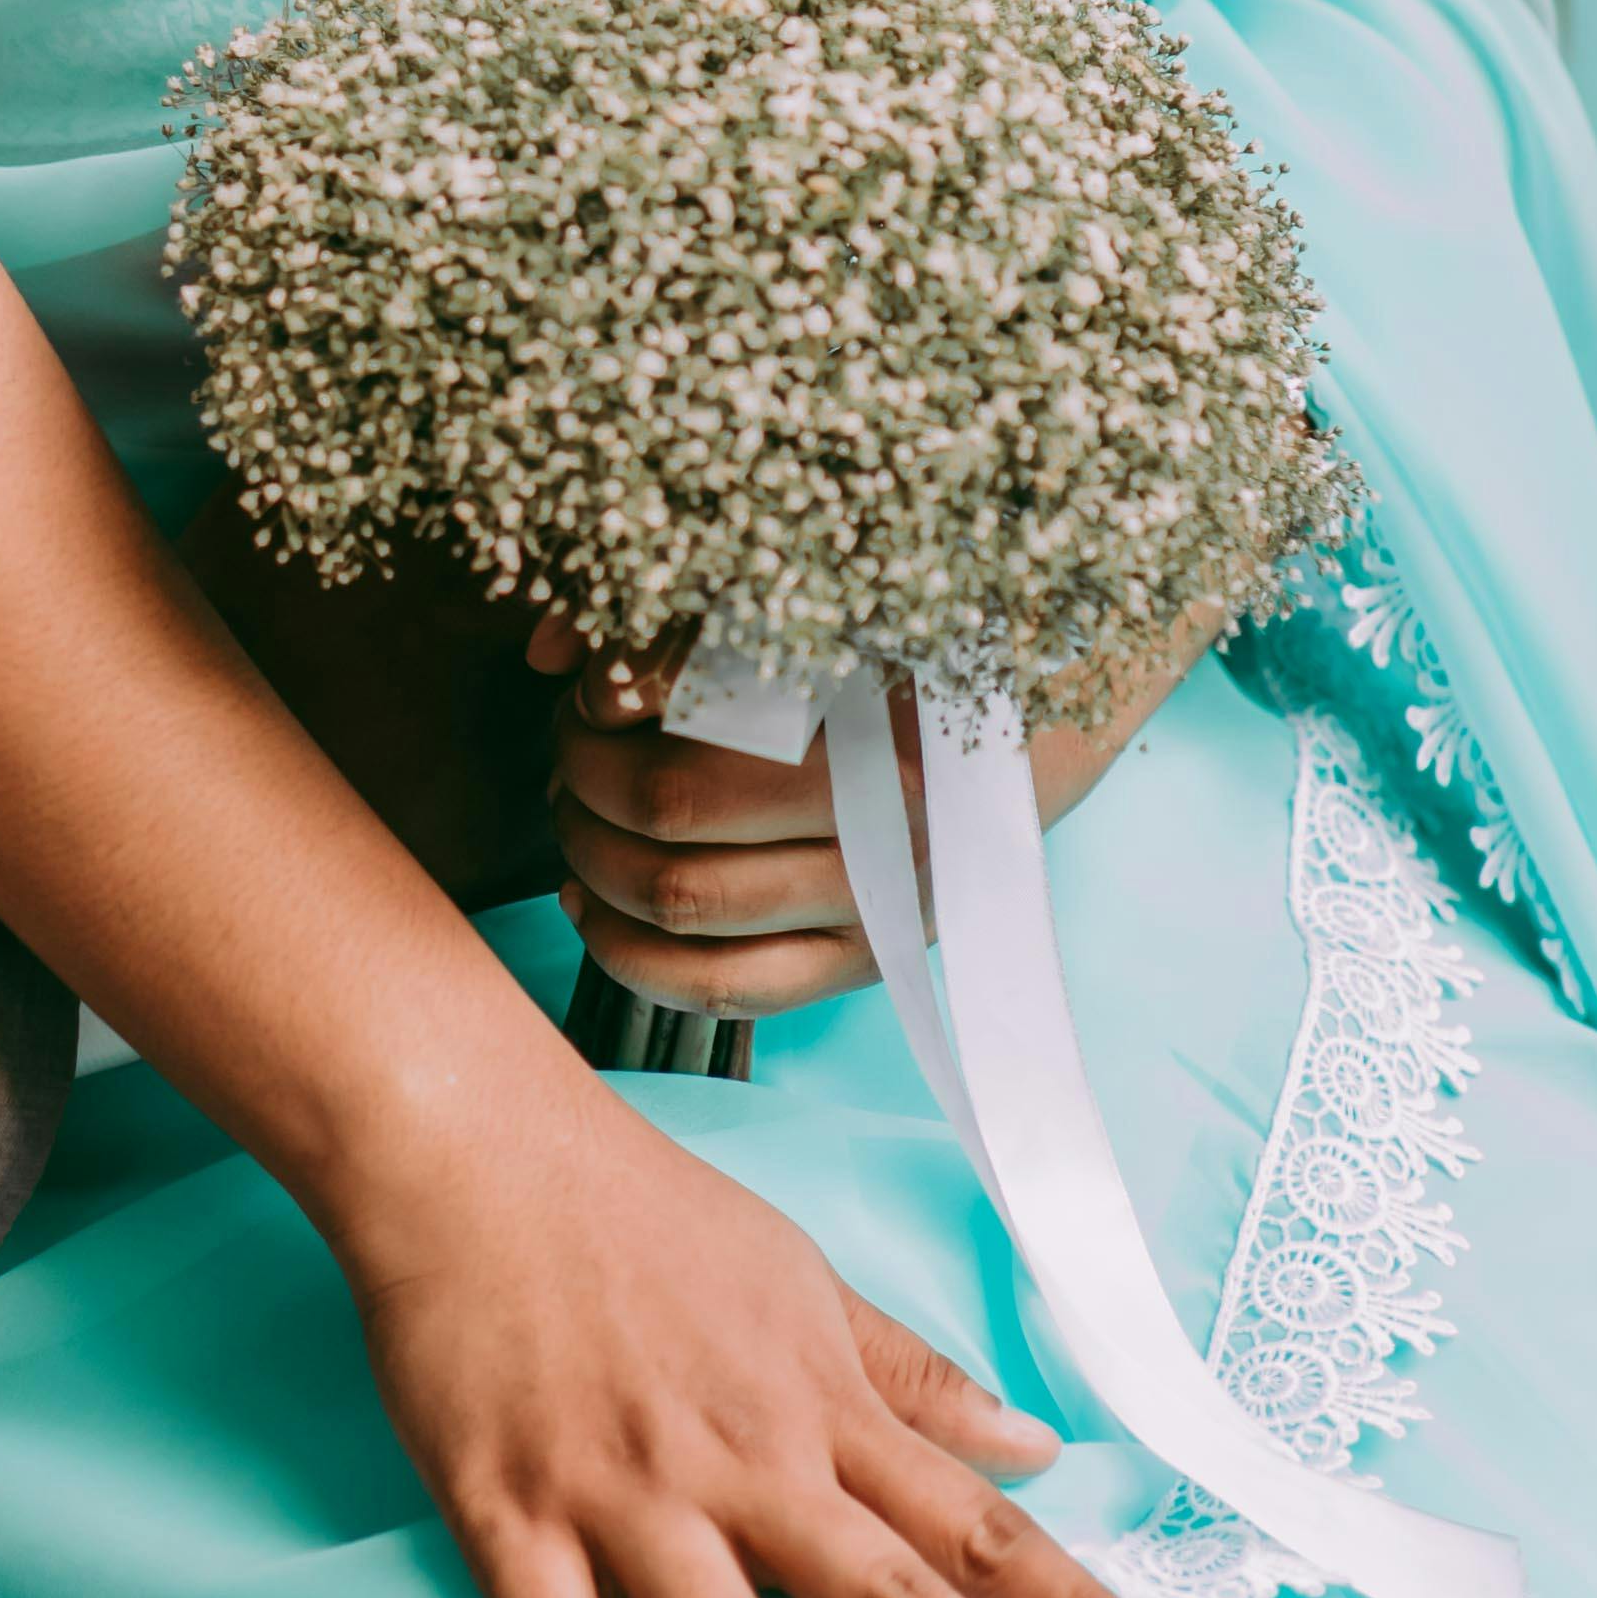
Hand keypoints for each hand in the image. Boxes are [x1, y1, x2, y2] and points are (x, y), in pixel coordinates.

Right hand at [329, 1043, 1170, 1597]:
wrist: (474, 1153)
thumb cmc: (641, 1209)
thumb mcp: (800, 1273)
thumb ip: (910, 1374)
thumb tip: (1031, 1444)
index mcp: (814, 1402)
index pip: (967, 1519)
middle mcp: (739, 1460)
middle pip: (884, 1591)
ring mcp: (624, 1495)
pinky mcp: (514, 1516)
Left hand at [538, 620, 1209, 1024]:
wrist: (1047, 724)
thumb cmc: (917, 644)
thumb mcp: (824, 605)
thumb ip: (685, 613)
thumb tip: (549, 647)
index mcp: (879, 725)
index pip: (691, 732)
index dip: (605, 711)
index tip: (590, 687)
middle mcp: (885, 827)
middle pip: (666, 816)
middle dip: (582, 778)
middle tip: (568, 745)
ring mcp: (876, 908)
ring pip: (679, 909)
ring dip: (588, 858)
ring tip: (572, 811)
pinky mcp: (865, 964)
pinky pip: (722, 991)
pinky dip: (630, 956)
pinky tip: (589, 904)